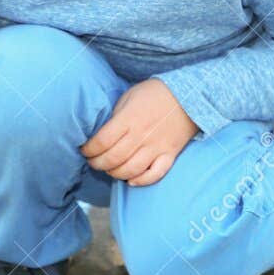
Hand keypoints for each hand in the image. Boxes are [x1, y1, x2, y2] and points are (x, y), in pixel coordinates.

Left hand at [80, 77, 199, 187]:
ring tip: (109, 169)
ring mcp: (156, 147)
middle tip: (93, 162)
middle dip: (97, 164)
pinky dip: (141, 180)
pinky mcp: (170, 154)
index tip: (85, 149)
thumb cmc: (154, 94)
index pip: (101, 142)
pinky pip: (155, 174)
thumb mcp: (128, 97)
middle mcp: (141, 135)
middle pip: (113, 159)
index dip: (89, 149)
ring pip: (130, 170)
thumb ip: (115, 116)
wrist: (188, 95)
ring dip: (115, 173)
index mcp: (128, 119)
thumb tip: (99, 134)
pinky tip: (131, 180)